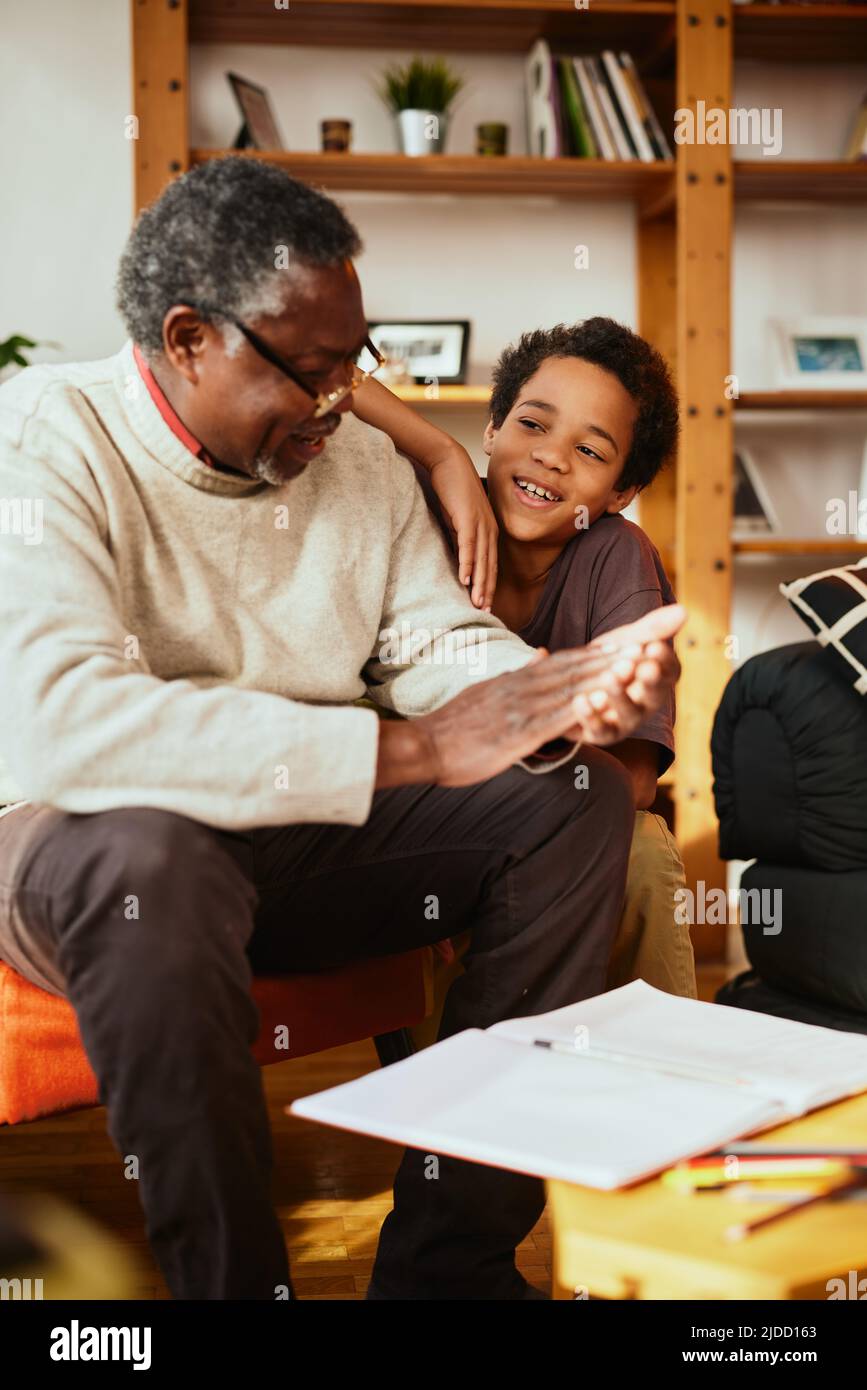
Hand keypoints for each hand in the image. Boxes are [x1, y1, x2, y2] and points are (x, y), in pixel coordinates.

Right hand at [411, 604, 684, 786]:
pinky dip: (583, 706)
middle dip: (640, 636)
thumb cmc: (461, 724)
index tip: (665, 619)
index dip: (630, 632)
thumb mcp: (496, 690)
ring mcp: (528, 705)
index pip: (591, 649)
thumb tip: (542, 655)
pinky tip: (606, 698)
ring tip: (654, 649)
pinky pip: (556, 719)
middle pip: (597, 655)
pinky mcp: (519, 732)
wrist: (425, 744)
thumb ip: (523, 673)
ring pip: (581, 682)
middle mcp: (535, 682)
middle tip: (677, 617)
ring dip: (618, 666)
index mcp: (534, 675)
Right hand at [428, 452, 497, 610]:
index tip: (486, 604)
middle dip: (488, 591)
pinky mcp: (467, 518)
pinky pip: (468, 546)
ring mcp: (480, 524)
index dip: (489, 585)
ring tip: (478, 604)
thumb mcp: (458, 518)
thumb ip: (460, 537)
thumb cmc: (453, 489)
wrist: (449, 462)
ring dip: (480, 584)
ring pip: (482, 560)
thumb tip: (458, 557)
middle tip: (486, 613)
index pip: (491, 563)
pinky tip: (464, 580)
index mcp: (489, 530)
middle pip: (490, 566)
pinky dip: (467, 564)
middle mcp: (489, 529)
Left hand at [562, 605, 684, 746]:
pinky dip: (590, 717)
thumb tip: (683, 610)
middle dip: (650, 681)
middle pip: (654, 696)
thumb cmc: (607, 661)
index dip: (664, 660)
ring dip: (620, 696)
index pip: (670, 671)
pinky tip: (580, 700)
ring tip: (608, 677)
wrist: (571, 684)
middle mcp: (646, 703)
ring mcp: (624, 721)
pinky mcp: (601, 733)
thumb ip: (652, 628)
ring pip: (628, 714)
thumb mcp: (626, 640)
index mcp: (657, 679)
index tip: (653, 646)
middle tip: (642, 667)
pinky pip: (599, 731)